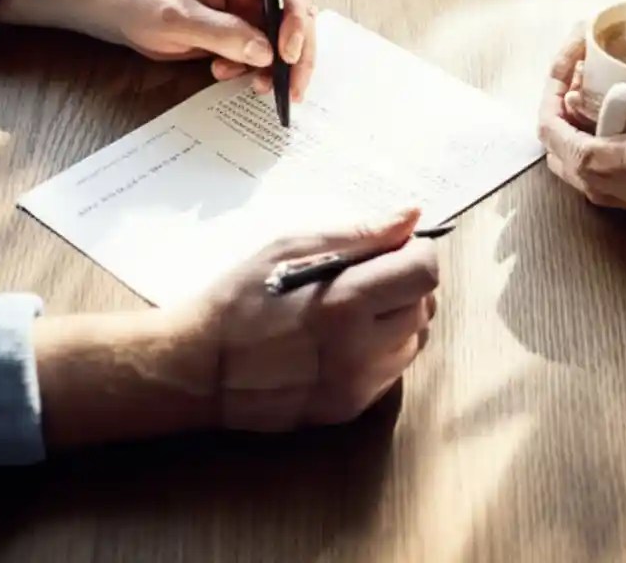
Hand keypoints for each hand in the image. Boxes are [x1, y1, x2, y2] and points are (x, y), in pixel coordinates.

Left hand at [94, 0, 317, 100]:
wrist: (118, 11)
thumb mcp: (176, 17)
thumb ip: (222, 33)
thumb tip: (266, 53)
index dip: (294, 20)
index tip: (285, 54)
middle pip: (296, 17)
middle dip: (296, 55)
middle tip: (291, 89)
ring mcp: (249, 9)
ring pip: (284, 41)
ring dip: (275, 68)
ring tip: (254, 85)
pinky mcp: (241, 32)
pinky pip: (263, 54)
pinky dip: (254, 70)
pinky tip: (224, 72)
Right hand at [183, 208, 439, 431]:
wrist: (200, 369)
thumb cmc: (239, 298)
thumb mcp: (289, 247)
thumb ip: (358, 234)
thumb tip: (412, 216)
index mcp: (345, 303)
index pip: (424, 273)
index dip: (413, 254)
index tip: (391, 250)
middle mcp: (361, 350)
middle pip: (424, 308)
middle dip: (405, 286)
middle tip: (367, 278)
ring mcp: (358, 386)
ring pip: (413, 343)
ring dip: (397, 320)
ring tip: (355, 310)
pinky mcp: (350, 409)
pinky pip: (391, 372)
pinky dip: (381, 350)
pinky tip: (345, 340)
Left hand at [537, 37, 625, 250]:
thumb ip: (606, 111)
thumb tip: (574, 101)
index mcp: (587, 161)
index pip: (549, 125)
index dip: (552, 96)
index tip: (565, 75)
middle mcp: (585, 182)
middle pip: (553, 143)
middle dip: (560, 112)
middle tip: (580, 86)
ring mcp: (599, 193)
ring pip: (568, 156)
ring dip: (574, 128)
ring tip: (594, 101)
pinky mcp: (614, 196)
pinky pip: (586, 166)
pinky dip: (588, 142)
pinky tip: (608, 125)